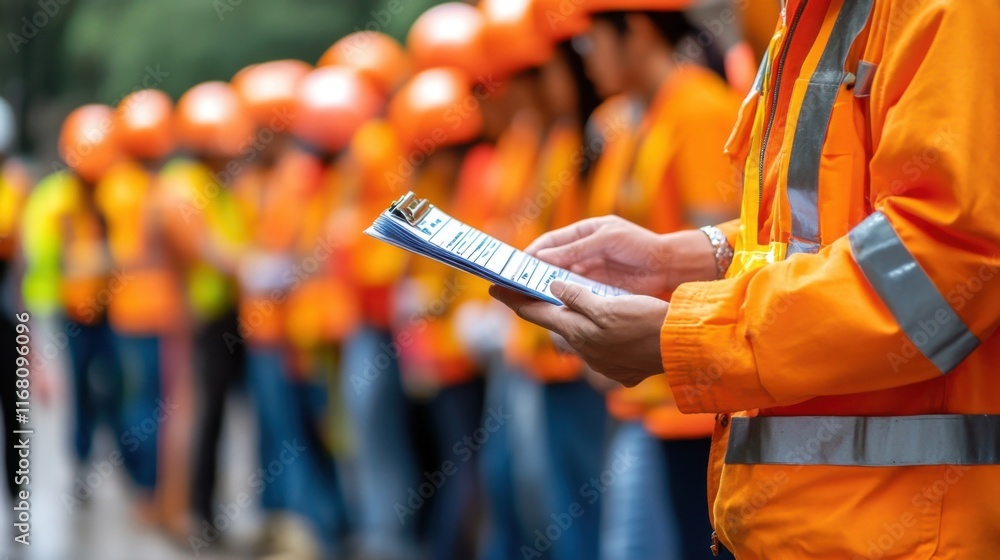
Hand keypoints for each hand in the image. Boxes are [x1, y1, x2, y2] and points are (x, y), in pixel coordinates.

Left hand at [490, 281, 667, 386]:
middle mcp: (584, 352)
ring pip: (581, 341)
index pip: (535, 313)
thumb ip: (578, 296)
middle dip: (546, 311)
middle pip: (557, 328)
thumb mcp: (610, 303)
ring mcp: (603, 365)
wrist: (682, 348)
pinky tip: (616, 333)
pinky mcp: (621, 372)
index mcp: (577, 332)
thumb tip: (553, 286)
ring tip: (582, 311)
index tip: (494, 288)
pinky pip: (605, 354)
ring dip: (577, 327)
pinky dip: (604, 341)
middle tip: (539, 294)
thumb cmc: (646, 320)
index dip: (513, 299)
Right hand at [525, 216, 717, 295]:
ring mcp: (589, 271)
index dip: (533, 252)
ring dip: (546, 287)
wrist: (668, 266)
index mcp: (583, 233)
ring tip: (529, 297)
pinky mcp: (597, 288)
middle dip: (534, 272)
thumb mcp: (606, 240)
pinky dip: (562, 298)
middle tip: (516, 284)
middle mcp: (582, 252)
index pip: (550, 242)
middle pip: (551, 262)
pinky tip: (553, 306)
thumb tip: (543, 257)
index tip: (517, 264)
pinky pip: (574, 293)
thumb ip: (575, 249)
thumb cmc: (639, 245)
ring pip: (560, 280)